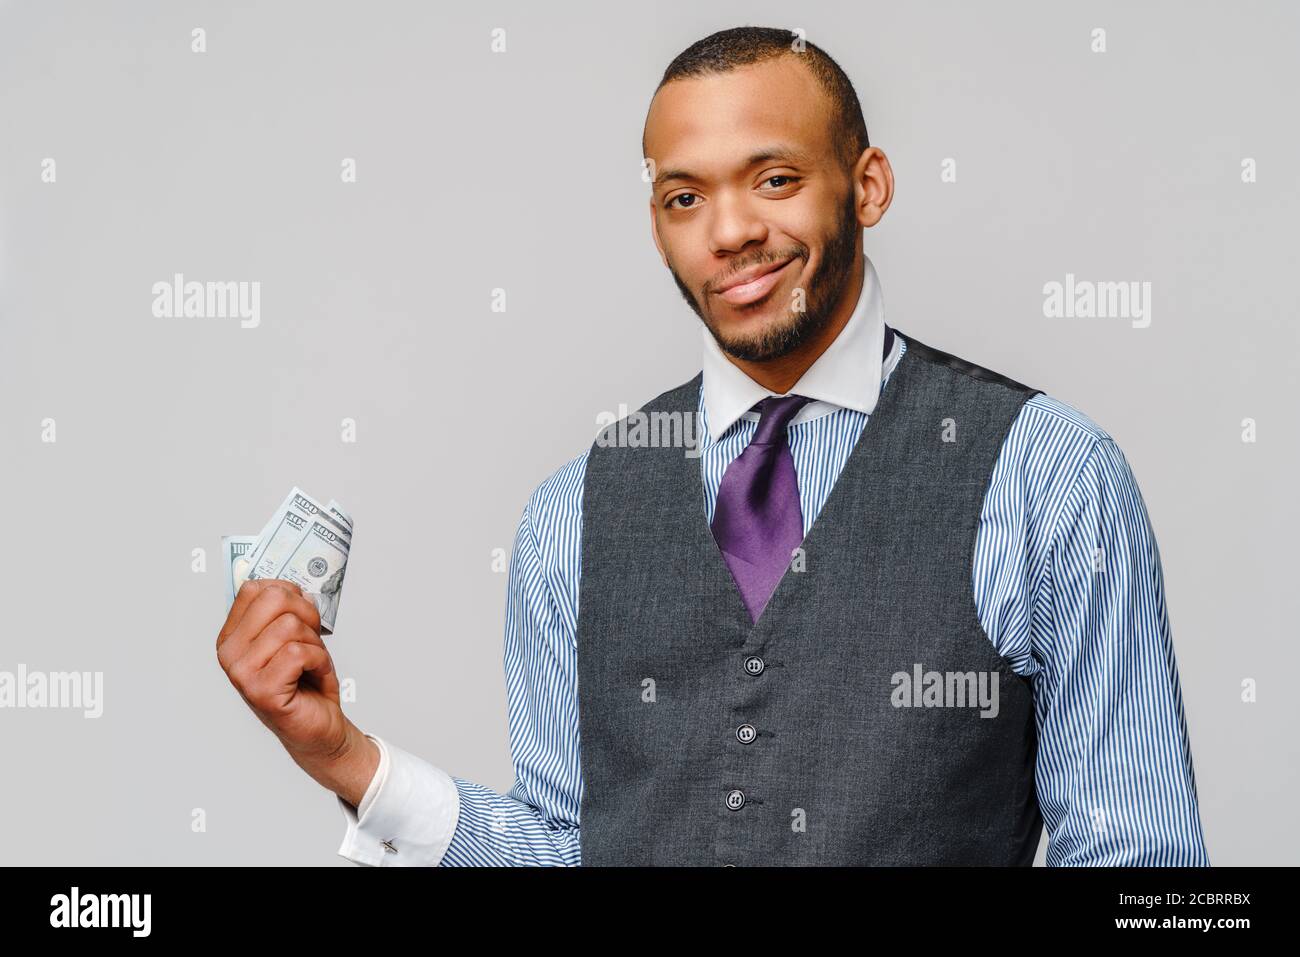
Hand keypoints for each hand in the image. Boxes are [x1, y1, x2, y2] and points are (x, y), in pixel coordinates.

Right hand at [216, 578, 376, 803]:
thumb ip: (284, 609)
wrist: (319, 727)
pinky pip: (299, 653)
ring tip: (311, 664)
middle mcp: (229, 654)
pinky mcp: (261, 691)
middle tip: (312, 639)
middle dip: (306, 615)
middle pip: (274, 599)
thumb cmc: (306, 680)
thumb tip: (290, 586)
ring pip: (291, 626)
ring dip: (315, 644)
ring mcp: (241, 673)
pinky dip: (319, 661)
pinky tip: (313, 676)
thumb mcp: (294, 636)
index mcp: (232, 636)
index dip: (290, 595)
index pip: (255, 588)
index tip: (301, 616)